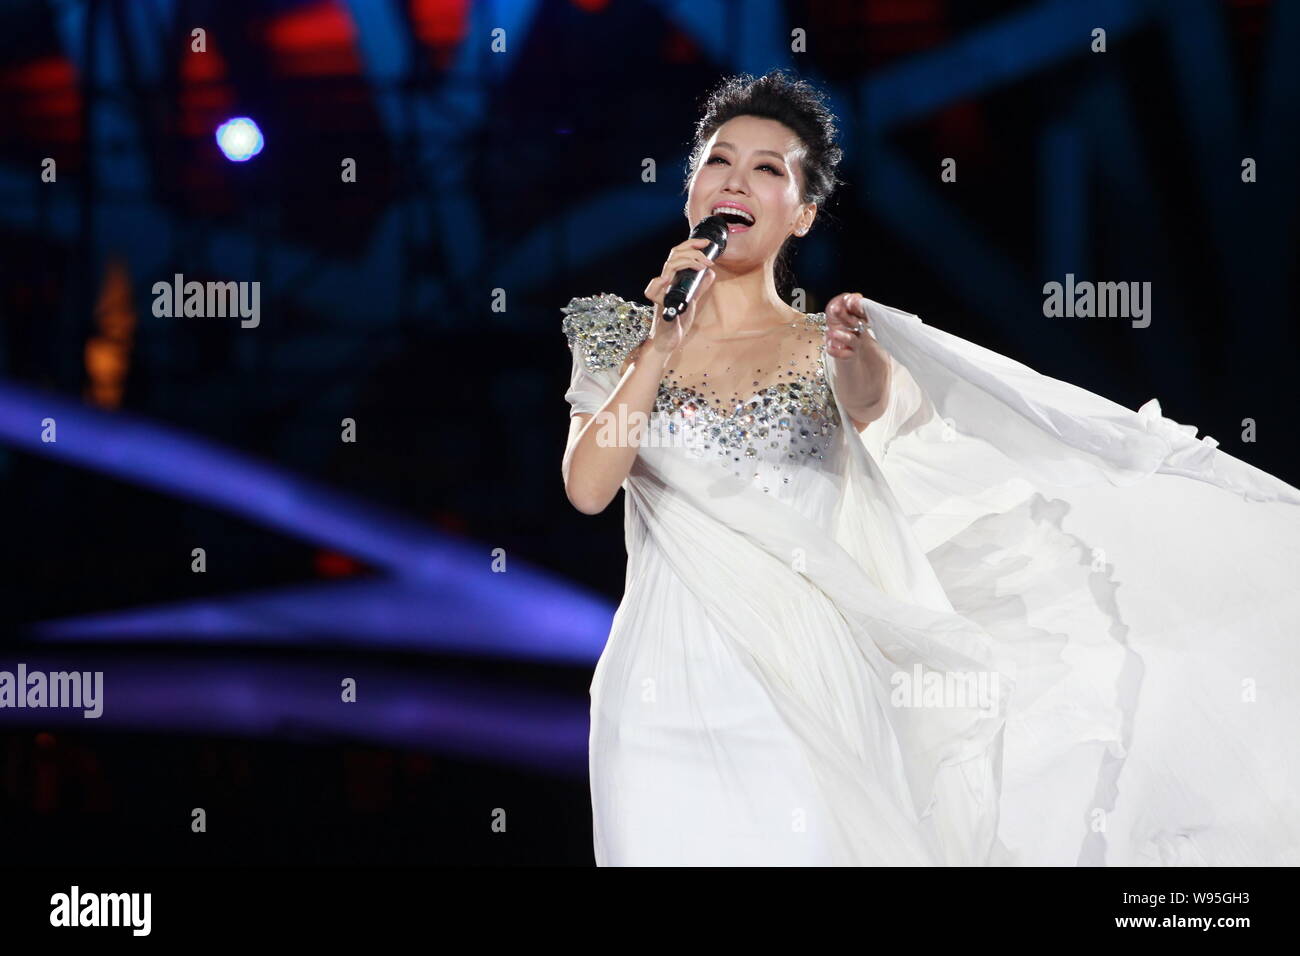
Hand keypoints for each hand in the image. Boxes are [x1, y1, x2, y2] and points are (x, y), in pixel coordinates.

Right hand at [644, 237, 718, 357]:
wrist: (668, 340)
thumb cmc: (677, 321)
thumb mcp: (692, 300)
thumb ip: (699, 286)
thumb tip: (710, 273)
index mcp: (673, 279)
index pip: (678, 254)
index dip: (691, 245)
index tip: (706, 244)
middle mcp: (665, 282)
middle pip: (673, 256)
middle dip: (691, 249)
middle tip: (707, 254)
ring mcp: (661, 293)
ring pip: (668, 268)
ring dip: (686, 262)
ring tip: (701, 265)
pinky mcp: (658, 305)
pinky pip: (653, 291)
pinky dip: (659, 282)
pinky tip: (667, 279)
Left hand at [824, 291, 869, 359]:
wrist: (843, 347)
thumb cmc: (839, 324)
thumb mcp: (836, 310)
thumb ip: (841, 301)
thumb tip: (850, 297)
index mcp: (858, 316)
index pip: (860, 309)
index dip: (856, 304)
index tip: (849, 301)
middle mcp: (859, 329)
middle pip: (855, 322)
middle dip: (845, 316)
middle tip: (834, 309)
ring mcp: (855, 342)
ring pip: (853, 340)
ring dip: (843, 336)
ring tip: (831, 332)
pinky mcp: (849, 354)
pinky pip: (845, 355)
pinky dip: (836, 352)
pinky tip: (828, 348)